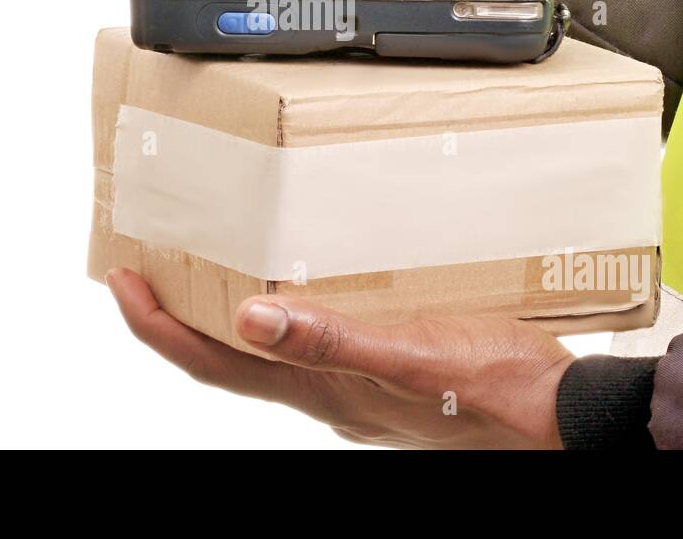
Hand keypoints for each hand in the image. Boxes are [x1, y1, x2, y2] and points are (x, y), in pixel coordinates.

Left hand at [105, 267, 573, 448]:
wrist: (560, 416)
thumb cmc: (497, 390)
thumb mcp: (412, 353)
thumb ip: (332, 339)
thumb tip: (248, 319)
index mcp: (321, 388)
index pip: (211, 364)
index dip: (157, 328)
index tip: (122, 282)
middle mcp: (327, 392)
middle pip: (226, 360)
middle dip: (180, 316)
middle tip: (152, 266)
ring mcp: (355, 386)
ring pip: (266, 352)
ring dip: (227, 313)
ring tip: (212, 266)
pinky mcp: (386, 372)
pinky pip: (311, 343)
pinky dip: (286, 312)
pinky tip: (308, 284)